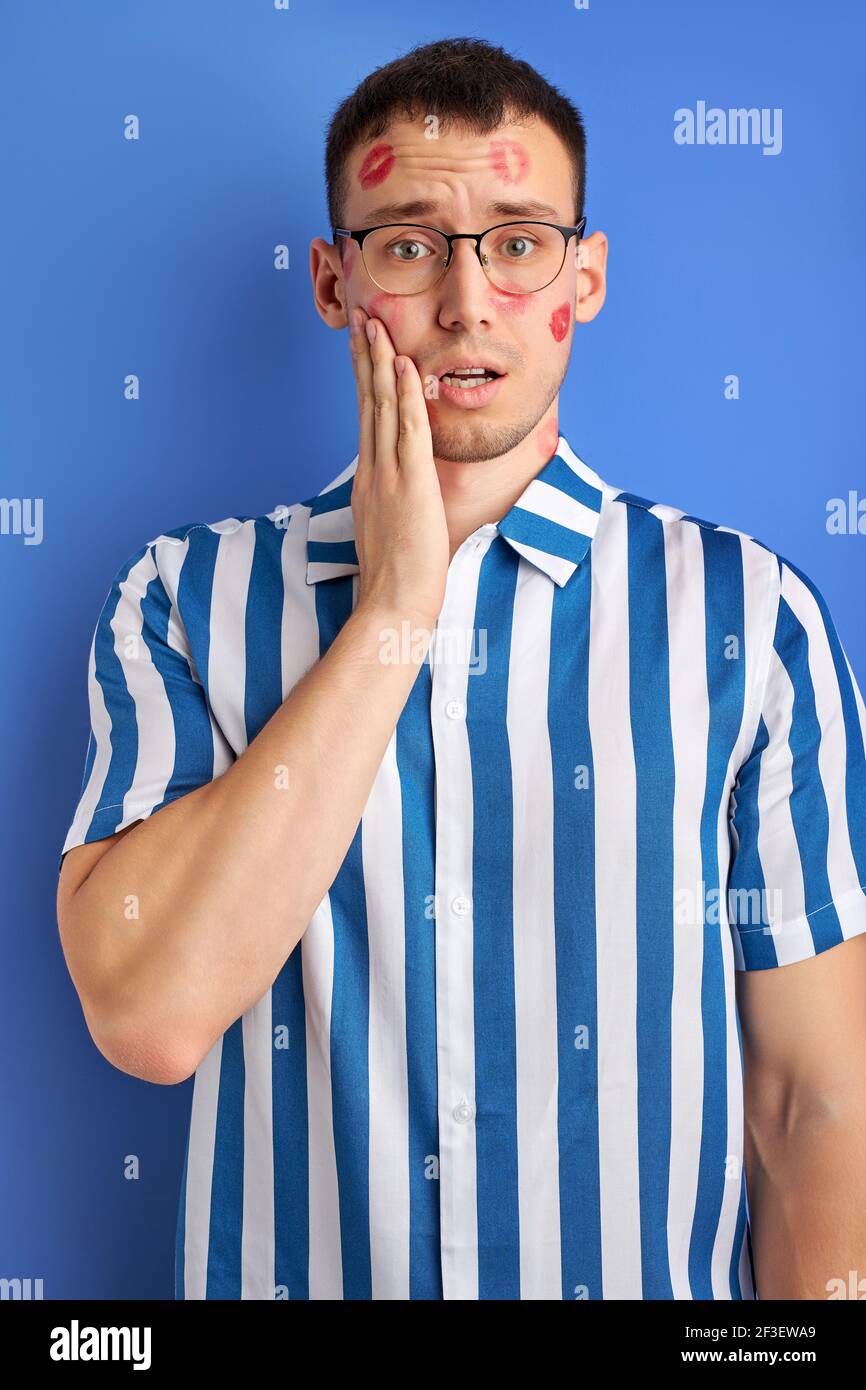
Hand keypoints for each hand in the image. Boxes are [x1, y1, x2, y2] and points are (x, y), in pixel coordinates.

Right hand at [348, 306, 448, 627]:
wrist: (394, 606)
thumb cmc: (397, 581)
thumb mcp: (391, 532)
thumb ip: (393, 506)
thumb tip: (399, 497)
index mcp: (368, 481)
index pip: (366, 418)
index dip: (365, 379)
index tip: (363, 346)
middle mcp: (373, 471)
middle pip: (367, 402)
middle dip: (365, 357)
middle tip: (362, 317)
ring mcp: (389, 476)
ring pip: (382, 408)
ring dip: (381, 362)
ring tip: (378, 325)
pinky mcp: (411, 485)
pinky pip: (408, 431)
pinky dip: (405, 396)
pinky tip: (403, 367)